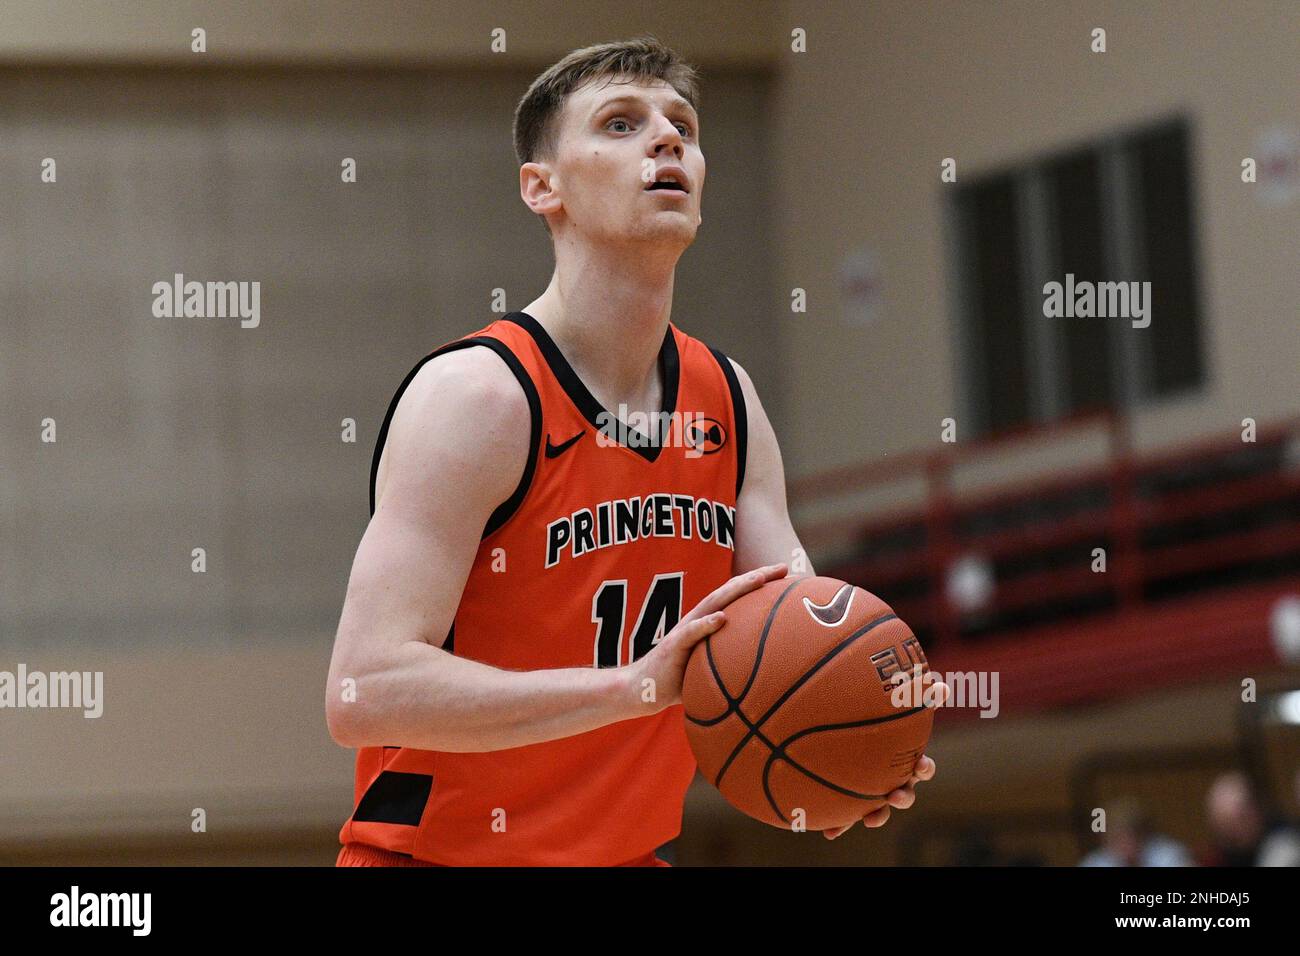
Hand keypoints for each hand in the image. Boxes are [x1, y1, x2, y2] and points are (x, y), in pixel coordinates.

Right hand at [625, 563, 788, 713]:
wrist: (643, 689)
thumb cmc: (679, 679)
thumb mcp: (711, 668)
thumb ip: (733, 664)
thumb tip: (766, 675)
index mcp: (708, 622)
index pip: (738, 597)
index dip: (761, 584)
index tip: (788, 575)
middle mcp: (699, 620)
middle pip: (730, 591)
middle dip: (756, 577)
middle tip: (782, 567)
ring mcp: (685, 630)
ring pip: (713, 604)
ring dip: (736, 590)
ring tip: (758, 580)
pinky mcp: (673, 646)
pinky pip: (691, 633)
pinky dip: (705, 624)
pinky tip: (721, 618)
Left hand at [823, 677, 949, 838]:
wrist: (841, 740)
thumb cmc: (874, 722)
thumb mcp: (891, 709)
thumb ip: (912, 697)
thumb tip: (941, 684)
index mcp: (904, 760)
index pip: (923, 766)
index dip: (924, 768)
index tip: (920, 764)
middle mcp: (894, 780)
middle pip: (906, 793)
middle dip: (904, 797)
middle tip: (896, 794)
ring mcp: (873, 793)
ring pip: (881, 809)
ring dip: (879, 815)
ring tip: (871, 818)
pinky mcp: (853, 804)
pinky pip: (848, 816)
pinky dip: (841, 825)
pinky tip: (830, 833)